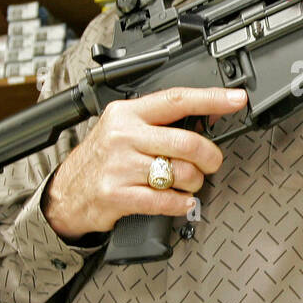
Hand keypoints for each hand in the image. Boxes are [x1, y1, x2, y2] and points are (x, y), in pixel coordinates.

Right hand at [42, 86, 246, 240]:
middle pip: (187, 142)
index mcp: (128, 113)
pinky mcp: (117, 194)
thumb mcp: (125, 129)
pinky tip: (181, 202)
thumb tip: (207, 117)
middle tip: (212, 163)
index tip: (236, 99)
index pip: (176, 99)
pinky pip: (166, 200)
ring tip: (188, 184)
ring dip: (195, 183)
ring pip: (180, 173)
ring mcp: (120, 166)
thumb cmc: (103, 159)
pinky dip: (181, 204)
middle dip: (210, 157)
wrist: (67, 193)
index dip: (211, 99)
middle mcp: (124, 135)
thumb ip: (160, 123)